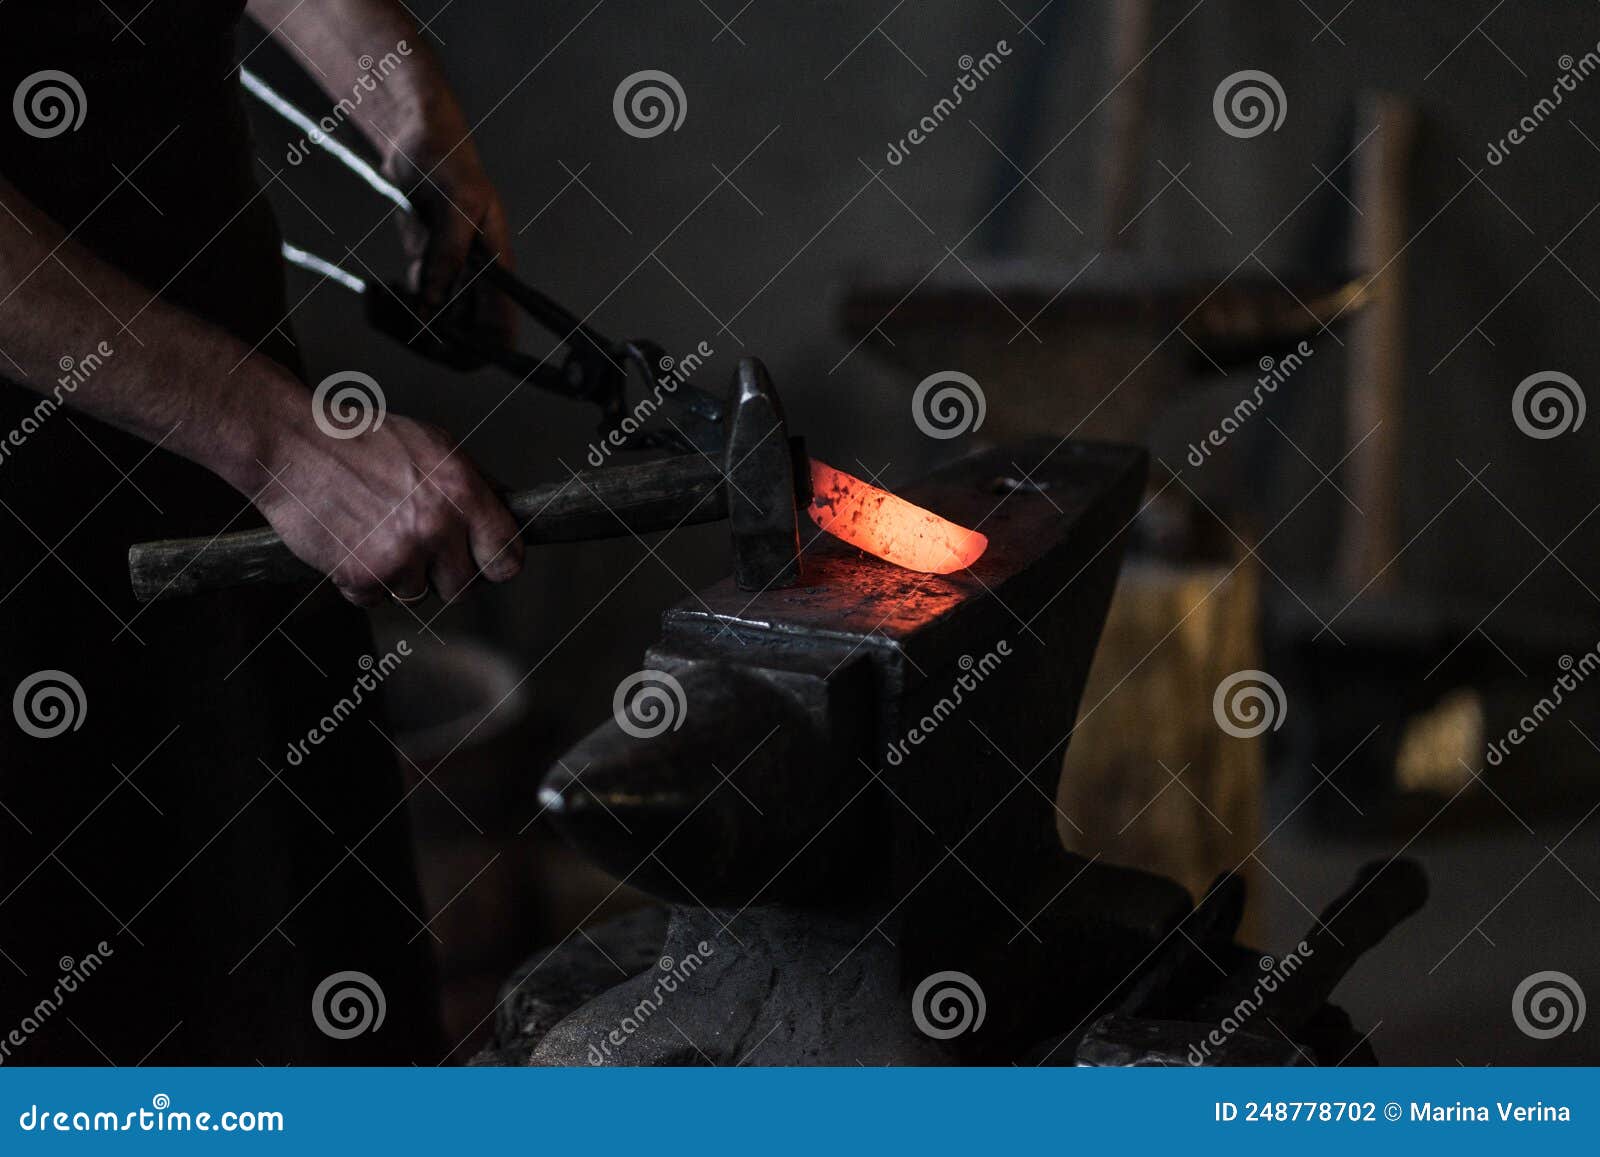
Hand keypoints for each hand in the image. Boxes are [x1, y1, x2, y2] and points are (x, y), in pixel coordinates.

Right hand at [251, 404, 524, 606]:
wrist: (291, 445)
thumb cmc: (360, 439)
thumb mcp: (434, 445)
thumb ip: (474, 485)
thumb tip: (507, 514)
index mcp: (461, 491)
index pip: (507, 558)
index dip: (497, 563)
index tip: (486, 562)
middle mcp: (436, 526)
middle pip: (463, 588)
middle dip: (443, 572)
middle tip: (417, 543)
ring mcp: (400, 555)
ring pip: (419, 594)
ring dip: (401, 575)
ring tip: (377, 531)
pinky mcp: (362, 576)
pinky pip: (378, 600)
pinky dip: (364, 581)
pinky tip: (352, 542)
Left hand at [382, 101, 516, 348]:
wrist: (416, 136)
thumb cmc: (444, 158)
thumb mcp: (454, 200)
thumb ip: (448, 252)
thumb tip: (432, 304)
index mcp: (497, 270)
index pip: (500, 334)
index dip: (477, 351)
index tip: (438, 342)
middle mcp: (477, 283)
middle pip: (461, 343)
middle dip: (424, 340)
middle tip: (392, 314)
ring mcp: (450, 281)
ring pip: (432, 331)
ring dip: (400, 326)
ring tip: (375, 298)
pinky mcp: (426, 274)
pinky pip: (411, 311)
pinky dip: (389, 310)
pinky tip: (374, 291)